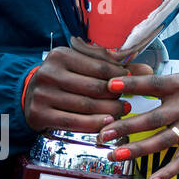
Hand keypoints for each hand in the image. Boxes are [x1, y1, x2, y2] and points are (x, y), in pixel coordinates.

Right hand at [24, 45, 139, 133]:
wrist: (30, 95)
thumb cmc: (66, 78)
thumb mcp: (84, 66)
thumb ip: (114, 67)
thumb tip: (148, 70)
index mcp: (61, 55)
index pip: (100, 67)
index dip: (119, 76)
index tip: (130, 83)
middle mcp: (49, 72)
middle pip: (94, 87)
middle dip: (115, 95)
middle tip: (128, 102)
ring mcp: (42, 94)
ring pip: (86, 106)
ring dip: (109, 111)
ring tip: (122, 111)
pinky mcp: (38, 114)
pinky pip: (73, 122)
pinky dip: (94, 123)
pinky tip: (108, 123)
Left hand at [96, 71, 178, 178]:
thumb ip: (154, 82)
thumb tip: (120, 80)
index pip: (153, 84)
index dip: (132, 84)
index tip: (110, 85)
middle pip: (153, 118)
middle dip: (126, 127)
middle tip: (103, 134)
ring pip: (162, 141)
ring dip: (138, 150)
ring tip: (115, 156)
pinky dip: (167, 172)